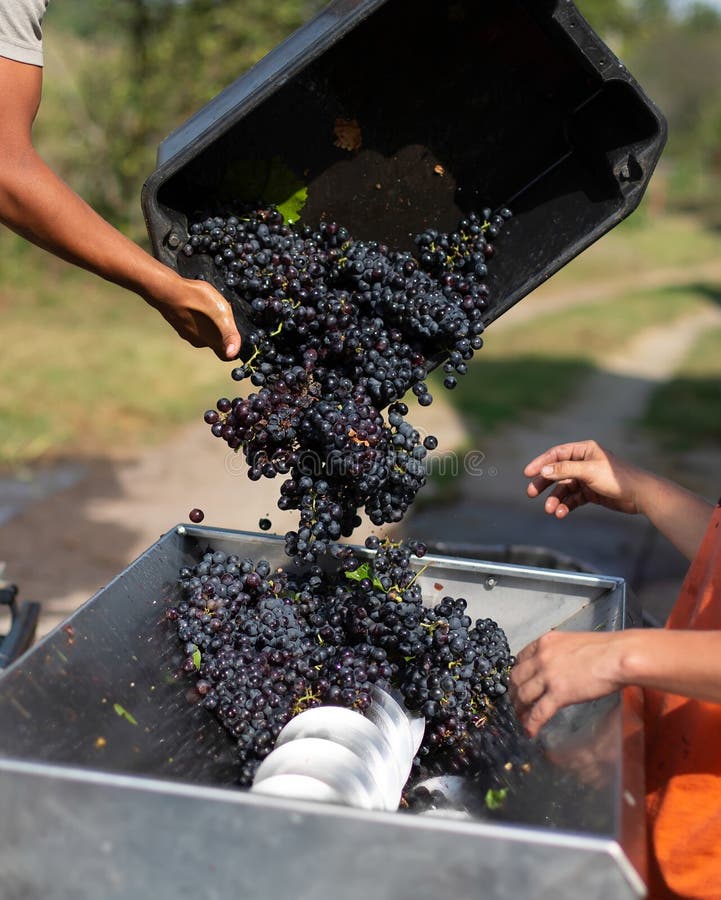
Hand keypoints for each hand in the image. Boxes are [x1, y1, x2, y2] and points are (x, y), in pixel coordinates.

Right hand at [145, 276, 240, 360]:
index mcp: (211, 342)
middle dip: (222, 331)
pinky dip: (197, 315)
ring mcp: (186, 333)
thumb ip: (230, 335)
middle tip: (225, 315)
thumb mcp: (222, 314)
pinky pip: (192, 322)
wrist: (168, 291)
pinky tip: (196, 302)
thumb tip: (233, 354)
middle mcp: (198, 341)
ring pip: (203, 331)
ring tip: (210, 306)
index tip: (237, 339)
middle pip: (216, 342)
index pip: (225, 355)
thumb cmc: (196, 301)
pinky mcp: (178, 323)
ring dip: (209, 322)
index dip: (234, 350)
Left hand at [509, 630, 624, 736]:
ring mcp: (548, 676)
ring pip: (523, 695)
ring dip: (519, 709)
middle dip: (513, 692)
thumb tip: (558, 665)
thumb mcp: (572, 642)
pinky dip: (531, 724)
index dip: (516, 674)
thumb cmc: (604, 649)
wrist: (617, 656)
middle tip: (515, 703)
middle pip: (516, 678)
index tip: (517, 683)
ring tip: (521, 718)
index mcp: (544, 642)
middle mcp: (541, 657)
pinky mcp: (559, 694)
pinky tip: (530, 732)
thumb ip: (559, 652)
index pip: (520, 659)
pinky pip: (538, 712)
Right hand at [524, 440, 643, 518]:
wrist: (640, 495)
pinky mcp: (591, 493)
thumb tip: (543, 470)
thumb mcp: (588, 471)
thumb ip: (564, 470)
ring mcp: (587, 478)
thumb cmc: (617, 478)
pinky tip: (561, 513)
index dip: (541, 463)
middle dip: (545, 484)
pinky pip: (573, 498)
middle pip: (557, 472)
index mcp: (584, 450)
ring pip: (564, 488)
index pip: (557, 454)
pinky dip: (566, 505)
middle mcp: (584, 463)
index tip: (528, 473)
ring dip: (556, 499)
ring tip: (550, 510)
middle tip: (531, 493)